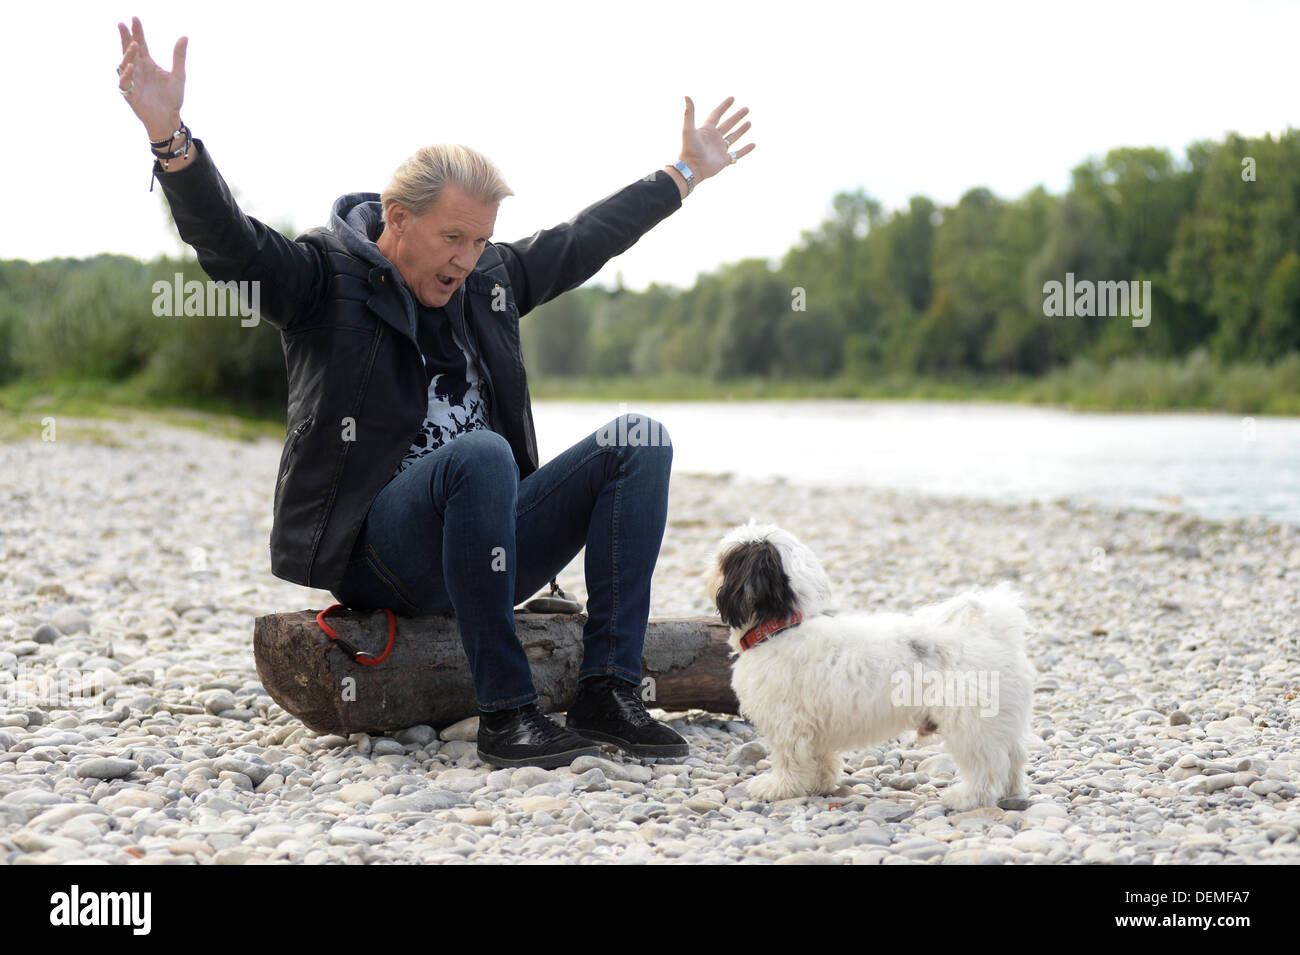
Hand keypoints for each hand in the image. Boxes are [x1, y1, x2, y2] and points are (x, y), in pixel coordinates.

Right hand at [116, 16, 187, 140]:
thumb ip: (179, 56)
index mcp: (148, 64)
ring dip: (128, 54)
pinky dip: (127, 74)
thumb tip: (184, 36)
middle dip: (125, 37)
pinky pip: (125, 82)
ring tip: (134, 45)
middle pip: (129, 50)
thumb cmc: (172, 98)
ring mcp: (133, 81)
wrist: (169, 118)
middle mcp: (138, 70)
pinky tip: (131, 66)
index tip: (134, 18)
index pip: (141, 44)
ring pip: (124, 64)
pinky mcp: (130, 94)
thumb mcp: (179, 75)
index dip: (137, 31)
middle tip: (122, 24)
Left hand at [680, 95, 754, 183]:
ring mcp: (720, 149)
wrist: (692, 168)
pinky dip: (746, 149)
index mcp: (707, 130)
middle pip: (728, 124)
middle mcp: (714, 138)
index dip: (724, 106)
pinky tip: (753, 144)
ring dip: (741, 130)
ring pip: (733, 137)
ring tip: (749, 122)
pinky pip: (738, 153)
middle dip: (737, 117)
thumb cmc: (689, 148)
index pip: (717, 114)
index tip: (732, 98)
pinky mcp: (725, 159)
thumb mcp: (688, 129)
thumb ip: (689, 113)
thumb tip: (686, 96)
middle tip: (746, 109)